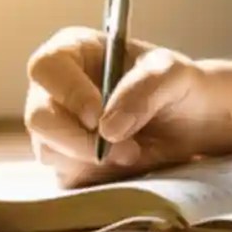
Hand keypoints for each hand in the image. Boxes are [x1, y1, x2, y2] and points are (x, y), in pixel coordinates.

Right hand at [24, 26, 219, 186]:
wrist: (192, 124)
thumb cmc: (179, 86)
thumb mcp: (172, 74)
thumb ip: (144, 89)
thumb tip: (108, 128)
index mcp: (72, 52)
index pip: (47, 68)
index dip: (67, 93)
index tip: (97, 117)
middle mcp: (56, 90)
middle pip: (39, 118)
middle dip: (80, 140)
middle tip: (126, 149)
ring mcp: (58, 128)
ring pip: (49, 152)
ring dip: (92, 161)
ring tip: (134, 153)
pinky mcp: (68, 162)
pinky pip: (66, 178)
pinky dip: (96, 179)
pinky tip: (124, 167)